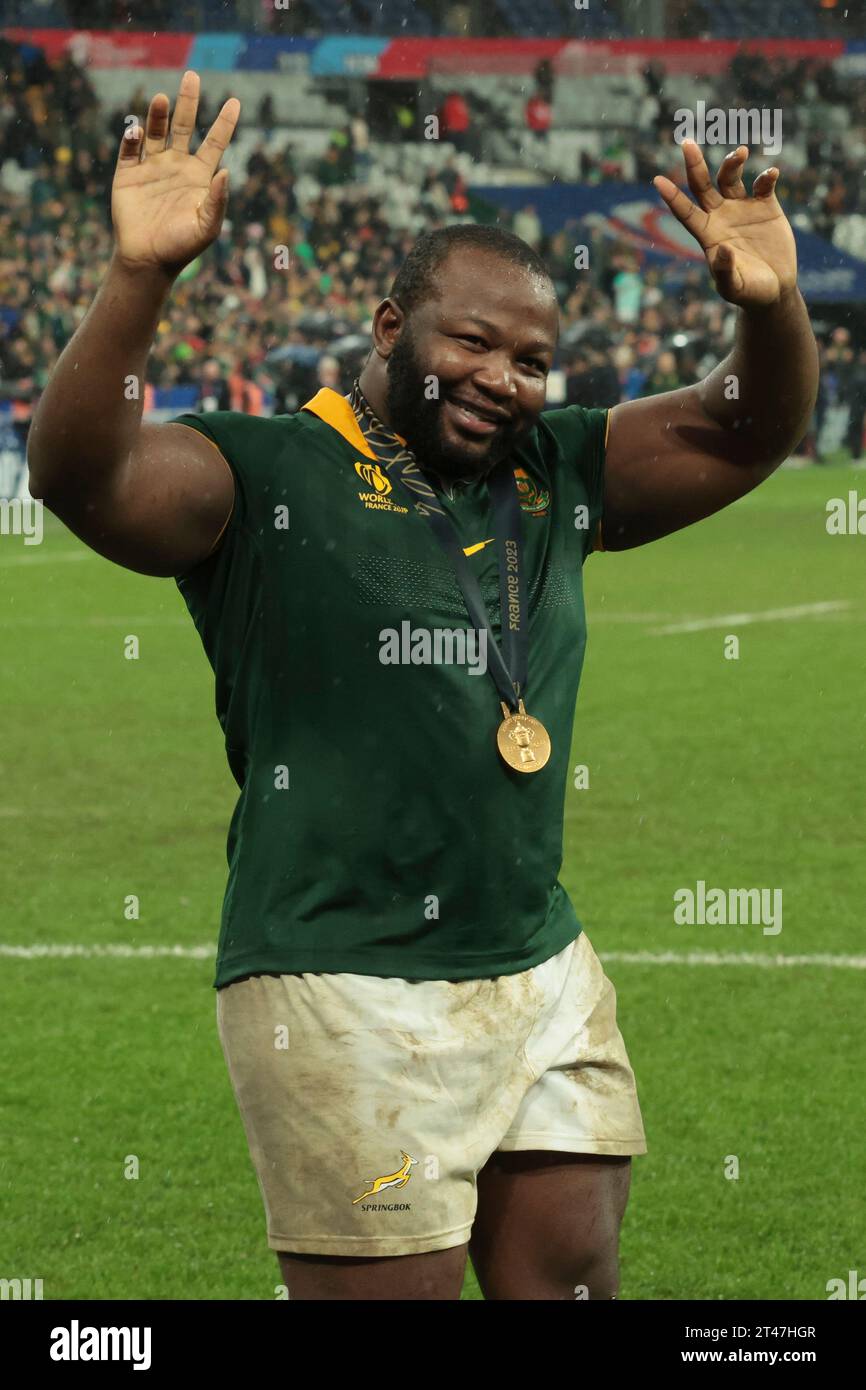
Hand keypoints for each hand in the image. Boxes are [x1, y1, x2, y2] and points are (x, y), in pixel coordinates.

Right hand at [111, 70, 239, 275]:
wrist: (148, 260)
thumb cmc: (181, 247)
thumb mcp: (206, 226)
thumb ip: (218, 200)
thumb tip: (226, 171)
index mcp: (199, 176)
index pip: (215, 142)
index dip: (225, 123)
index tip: (236, 101)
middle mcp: (176, 166)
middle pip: (184, 125)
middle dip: (188, 101)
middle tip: (192, 76)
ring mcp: (151, 168)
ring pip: (155, 131)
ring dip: (157, 114)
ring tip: (161, 99)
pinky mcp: (127, 174)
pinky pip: (129, 150)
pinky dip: (132, 138)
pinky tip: (137, 132)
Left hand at [653, 141, 797, 307]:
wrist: (774, 290)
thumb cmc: (749, 292)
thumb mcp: (734, 287)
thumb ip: (724, 270)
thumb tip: (721, 249)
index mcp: (707, 233)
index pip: (685, 211)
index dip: (671, 197)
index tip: (656, 180)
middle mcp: (720, 215)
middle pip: (703, 185)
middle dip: (694, 165)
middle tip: (687, 144)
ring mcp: (742, 207)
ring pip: (731, 178)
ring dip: (732, 163)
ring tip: (741, 153)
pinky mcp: (766, 205)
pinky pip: (763, 184)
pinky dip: (766, 176)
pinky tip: (771, 175)